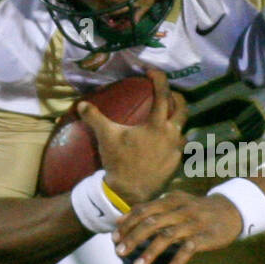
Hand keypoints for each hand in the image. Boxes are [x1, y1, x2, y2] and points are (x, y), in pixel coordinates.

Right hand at [80, 69, 186, 204]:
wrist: (129, 192)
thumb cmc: (119, 162)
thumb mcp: (106, 136)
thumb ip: (94, 117)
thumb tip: (81, 104)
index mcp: (156, 124)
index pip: (162, 94)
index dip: (159, 79)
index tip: (152, 72)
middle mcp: (171, 134)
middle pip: (182, 108)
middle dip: (176, 97)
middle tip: (166, 93)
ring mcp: (176, 149)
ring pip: (183, 127)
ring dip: (175, 119)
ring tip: (165, 118)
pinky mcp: (177, 162)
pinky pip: (179, 145)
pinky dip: (173, 138)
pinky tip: (163, 140)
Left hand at [114, 190, 243, 263]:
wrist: (231, 211)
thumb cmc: (196, 210)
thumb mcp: (174, 204)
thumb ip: (149, 211)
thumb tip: (119, 220)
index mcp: (170, 200)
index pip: (143, 210)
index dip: (128, 224)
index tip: (115, 238)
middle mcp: (180, 209)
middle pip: (151, 223)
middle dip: (133, 238)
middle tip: (120, 252)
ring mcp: (193, 223)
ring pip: (167, 236)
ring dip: (150, 252)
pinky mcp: (205, 236)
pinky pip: (188, 250)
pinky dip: (176, 262)